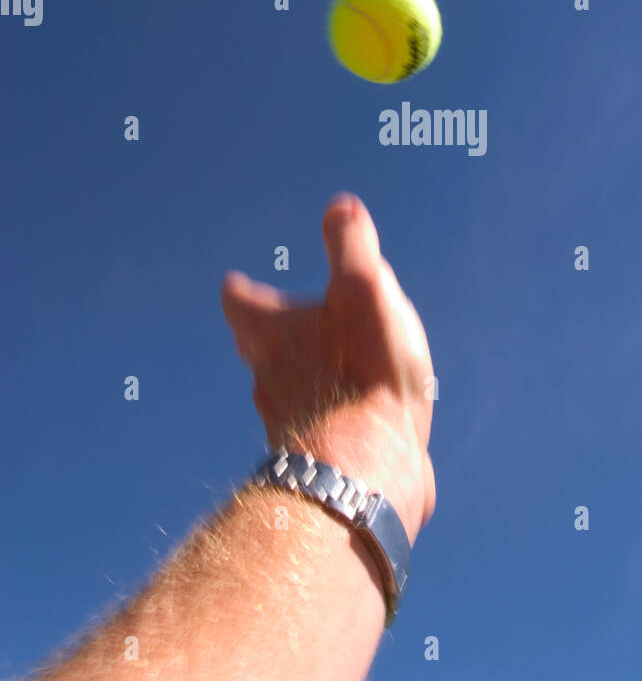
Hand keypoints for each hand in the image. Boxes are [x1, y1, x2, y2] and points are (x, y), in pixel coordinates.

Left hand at [221, 194, 435, 543]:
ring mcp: (289, 422)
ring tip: (321, 365)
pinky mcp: (317, 460)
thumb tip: (339, 206)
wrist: (366, 474)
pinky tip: (350, 416)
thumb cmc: (362, 376)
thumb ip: (350, 246)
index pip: (242, 302)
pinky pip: (317, 425)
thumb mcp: (363, 290)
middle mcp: (268, 378)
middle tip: (275, 320)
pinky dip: (327, 413)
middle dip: (265, 333)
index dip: (242, 291)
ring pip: (282, 389)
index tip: (236, 284)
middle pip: (255, 348)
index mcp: (271, 332)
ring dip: (298, 375)